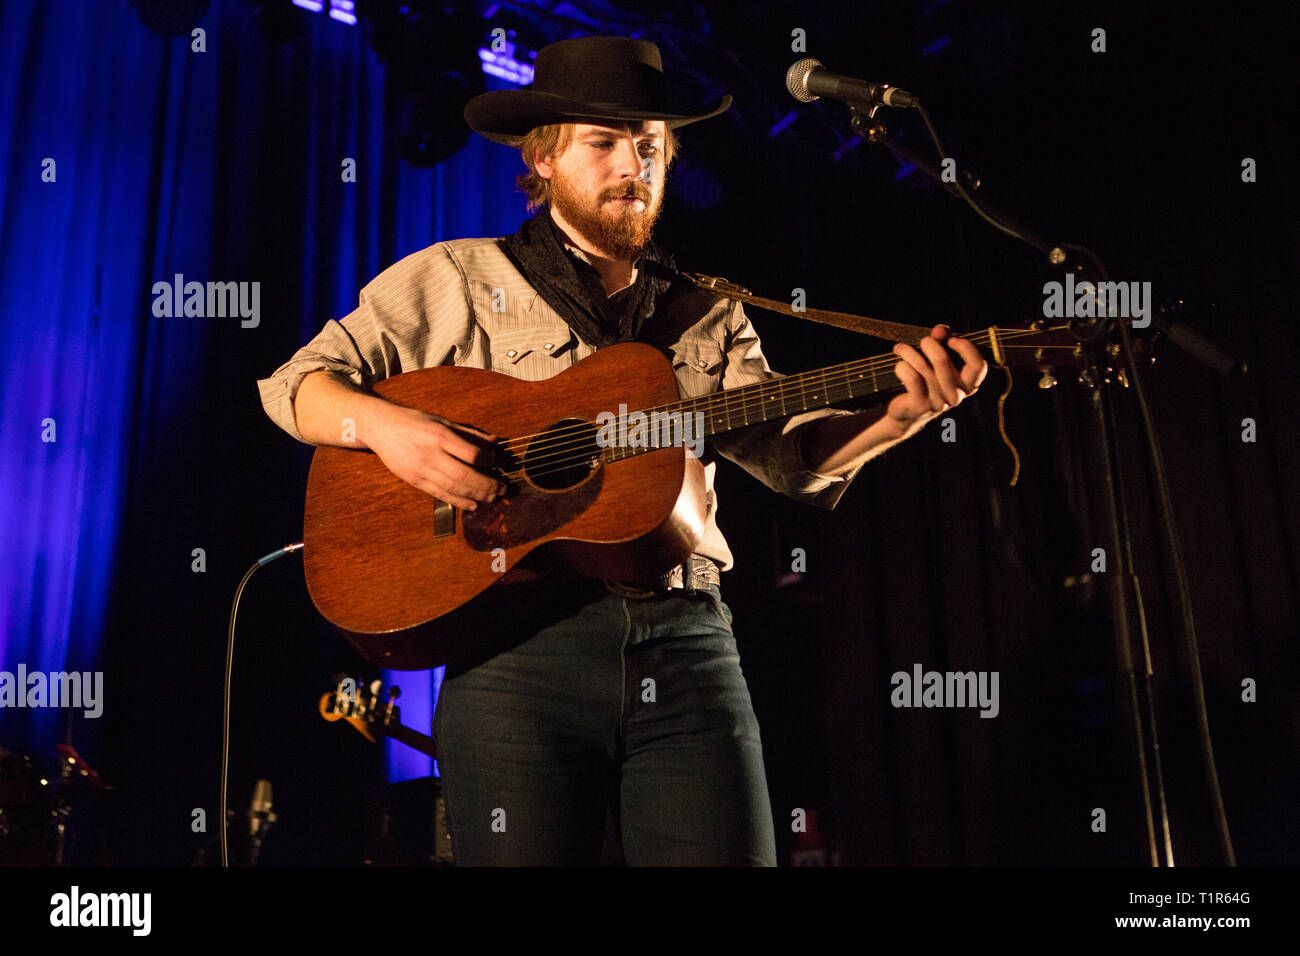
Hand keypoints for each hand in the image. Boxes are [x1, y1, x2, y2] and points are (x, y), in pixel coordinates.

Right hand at [364, 404, 503, 510]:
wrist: (381, 427)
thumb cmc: (414, 422)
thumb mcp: (442, 421)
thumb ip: (469, 433)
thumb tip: (494, 441)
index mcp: (440, 436)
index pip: (471, 454)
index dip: (488, 461)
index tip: (495, 461)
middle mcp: (431, 454)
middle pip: (465, 475)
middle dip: (487, 485)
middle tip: (503, 490)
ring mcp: (422, 470)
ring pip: (454, 488)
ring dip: (477, 496)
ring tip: (493, 498)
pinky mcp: (415, 481)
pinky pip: (440, 495)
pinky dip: (458, 502)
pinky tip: (473, 505)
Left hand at [886, 324, 987, 436]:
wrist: (907, 411)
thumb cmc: (926, 380)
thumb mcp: (938, 358)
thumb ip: (944, 340)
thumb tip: (940, 330)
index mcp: (968, 384)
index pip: (978, 365)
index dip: (966, 347)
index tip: (951, 340)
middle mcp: (956, 396)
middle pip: (942, 360)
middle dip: (928, 344)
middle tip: (922, 341)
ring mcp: (939, 403)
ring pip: (922, 366)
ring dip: (908, 352)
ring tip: (901, 348)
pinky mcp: (920, 406)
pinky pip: (911, 377)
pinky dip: (902, 366)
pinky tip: (900, 365)